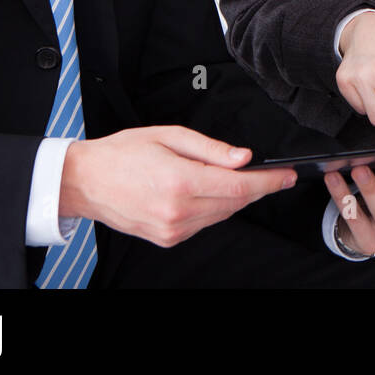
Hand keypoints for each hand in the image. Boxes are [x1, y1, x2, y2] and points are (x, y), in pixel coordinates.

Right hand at [59, 126, 295, 247]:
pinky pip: (204, 222)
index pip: (239, 187)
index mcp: (180, 183)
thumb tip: (244, 158)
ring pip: (222, 214)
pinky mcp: (167, 238)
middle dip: (257, 188)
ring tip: (231, 176)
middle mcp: (178, 212)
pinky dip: (213, 207)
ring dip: (234, 197)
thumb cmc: (123, 153)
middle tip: (272, 173)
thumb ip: (211, 149)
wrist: (85, 181)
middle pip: (235, 203)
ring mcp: (172, 230)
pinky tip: (205, 190)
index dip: (269, 182)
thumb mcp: (170, 136)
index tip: (288, 175)